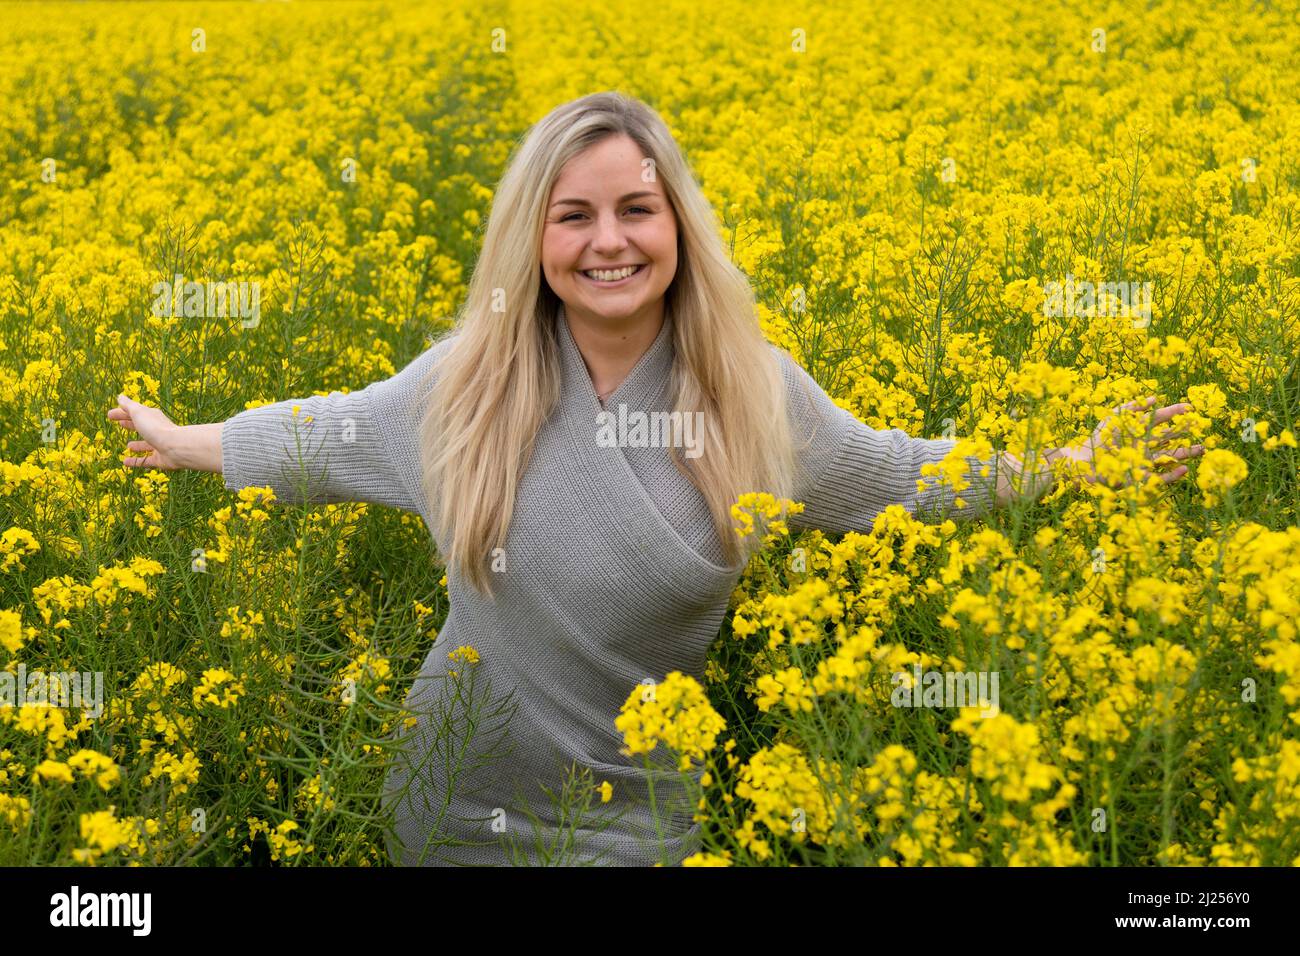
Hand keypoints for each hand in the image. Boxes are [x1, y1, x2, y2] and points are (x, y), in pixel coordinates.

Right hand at [106, 394, 185, 469]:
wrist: (176, 448)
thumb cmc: (156, 428)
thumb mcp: (139, 413)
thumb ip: (129, 406)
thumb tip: (120, 396)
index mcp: (152, 417)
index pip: (135, 413)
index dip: (122, 413)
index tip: (109, 415)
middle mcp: (157, 430)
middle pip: (142, 427)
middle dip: (130, 424)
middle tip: (120, 424)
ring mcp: (160, 445)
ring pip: (147, 445)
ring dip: (138, 445)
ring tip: (128, 445)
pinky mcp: (160, 459)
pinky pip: (146, 460)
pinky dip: (136, 461)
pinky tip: (125, 462)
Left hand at [1050, 396, 1204, 489]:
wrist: (1082, 464)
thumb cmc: (1096, 440)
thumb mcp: (1113, 419)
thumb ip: (1131, 407)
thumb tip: (1155, 398)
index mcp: (1137, 429)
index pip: (1160, 418)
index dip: (1175, 412)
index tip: (1190, 407)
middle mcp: (1144, 445)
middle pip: (1170, 437)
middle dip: (1186, 432)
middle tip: (1203, 427)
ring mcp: (1144, 461)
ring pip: (1170, 456)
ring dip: (1186, 453)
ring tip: (1202, 449)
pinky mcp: (1140, 477)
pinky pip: (1160, 477)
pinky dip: (1172, 474)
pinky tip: (1184, 469)